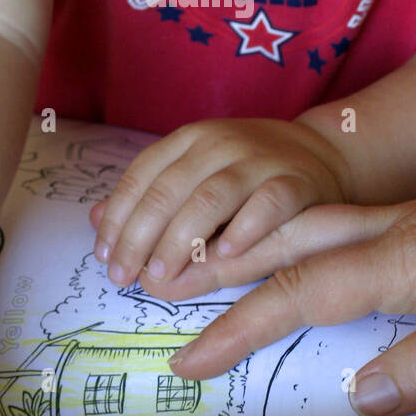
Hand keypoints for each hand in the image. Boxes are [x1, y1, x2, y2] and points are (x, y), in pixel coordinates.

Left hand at [88, 117, 349, 287]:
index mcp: (189, 140)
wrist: (322, 154)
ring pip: (212, 196)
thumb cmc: (248, 172)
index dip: (118, 217)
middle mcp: (220, 143)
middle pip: (169, 189)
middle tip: (124, 276)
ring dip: (182, 238)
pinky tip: (227, 253)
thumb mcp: (195, 172)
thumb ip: (150, 196)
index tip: (104, 256)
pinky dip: (246, 227)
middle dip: (140, 235)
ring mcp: (258, 160)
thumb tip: (93, 220)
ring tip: (162, 275)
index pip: (141, 176)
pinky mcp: (295, 181)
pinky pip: (268, 202)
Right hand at [159, 186, 415, 415]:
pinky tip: (298, 256)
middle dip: (225, 271)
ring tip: (204, 266)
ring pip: (317, 230)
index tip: (191, 359)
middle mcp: (410, 227)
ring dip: (255, 249)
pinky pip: (346, 230)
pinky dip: (299, 245)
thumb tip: (358, 391)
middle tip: (164, 292)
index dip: (244, 326)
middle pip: (295, 244)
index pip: (310, 291)